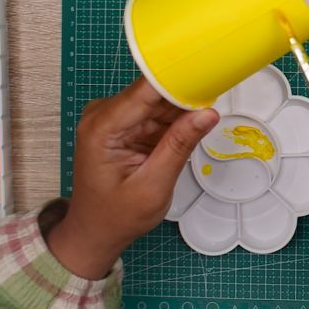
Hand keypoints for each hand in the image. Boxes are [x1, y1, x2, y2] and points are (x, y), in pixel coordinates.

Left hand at [47, 78, 218, 278]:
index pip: (146, 91)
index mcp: (101, 128)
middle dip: (185, 96)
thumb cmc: (114, 216)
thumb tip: (206, 114)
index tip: (208, 76)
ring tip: (202, 119)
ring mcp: (113, 119)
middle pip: (153, 92)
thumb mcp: (153, 185)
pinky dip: (174, 120)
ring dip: (181, 110)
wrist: (95, 232)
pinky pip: (156, 112)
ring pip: (158, 101)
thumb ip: (179, 146)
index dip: (179, 81)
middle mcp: (102, 116)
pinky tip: (187, 128)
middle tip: (213, 103)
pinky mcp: (124, 125)